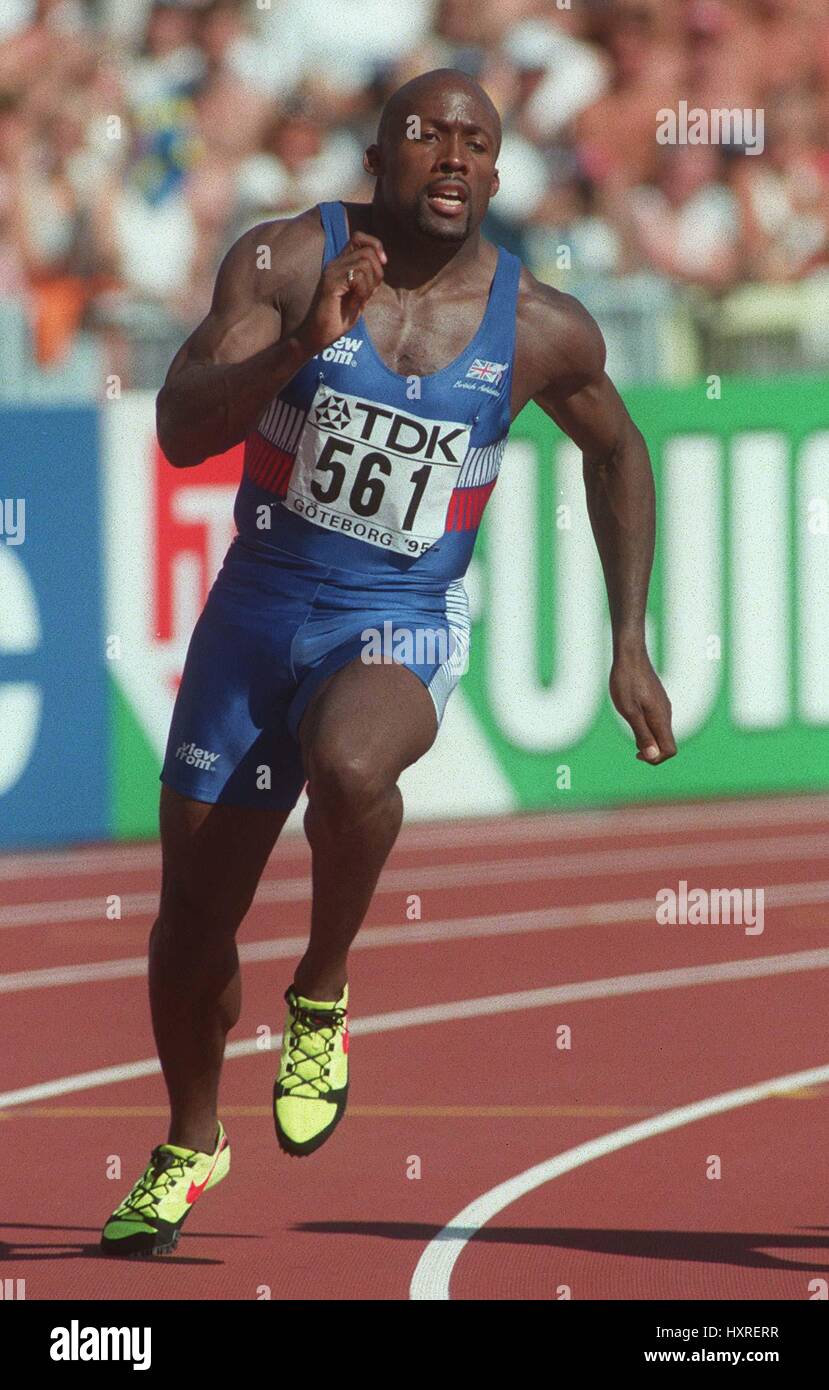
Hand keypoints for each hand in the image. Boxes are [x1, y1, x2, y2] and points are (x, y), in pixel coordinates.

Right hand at [295, 231, 386, 357]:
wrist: (317, 336)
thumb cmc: (337, 320)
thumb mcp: (359, 297)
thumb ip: (368, 280)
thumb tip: (382, 264)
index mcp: (340, 265)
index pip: (359, 238)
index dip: (375, 245)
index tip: (383, 263)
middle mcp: (334, 264)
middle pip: (367, 251)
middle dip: (377, 273)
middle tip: (368, 293)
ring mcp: (331, 272)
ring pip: (365, 263)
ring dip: (369, 286)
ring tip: (358, 300)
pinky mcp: (331, 283)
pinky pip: (358, 276)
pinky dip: (363, 292)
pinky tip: (354, 303)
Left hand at [609, 646, 675, 764]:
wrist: (630, 655)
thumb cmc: (626, 682)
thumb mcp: (629, 711)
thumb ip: (642, 734)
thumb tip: (653, 756)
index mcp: (661, 718)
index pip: (669, 750)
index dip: (655, 759)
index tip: (637, 753)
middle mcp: (666, 713)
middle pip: (667, 743)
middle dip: (652, 751)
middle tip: (632, 747)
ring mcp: (663, 706)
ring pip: (662, 732)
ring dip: (649, 739)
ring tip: (631, 728)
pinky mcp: (658, 700)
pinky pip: (658, 721)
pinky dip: (648, 727)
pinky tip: (633, 717)